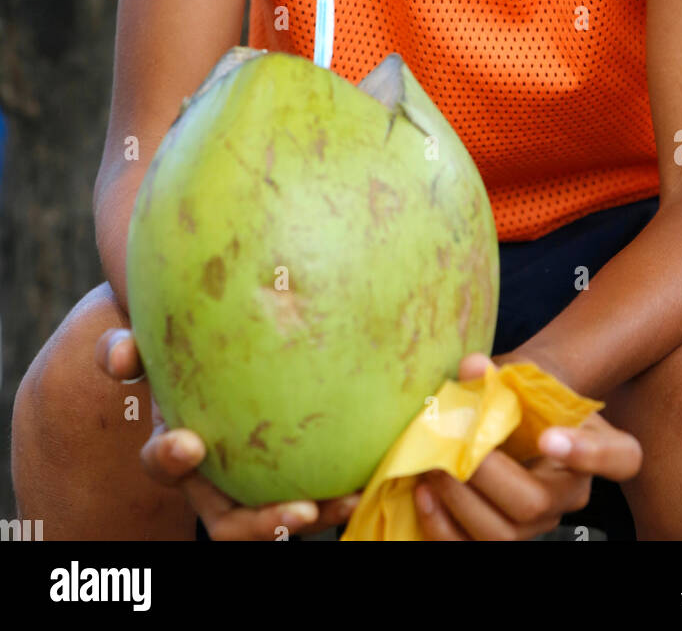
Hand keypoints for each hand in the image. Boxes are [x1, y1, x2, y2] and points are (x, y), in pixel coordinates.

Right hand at [95, 326, 361, 539]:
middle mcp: (215, 477)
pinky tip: (374, 465)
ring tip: (351, 499)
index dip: (169, 457)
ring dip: (318, 516)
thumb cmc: (185, 345)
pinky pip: (316, 493)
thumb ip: (127, 348)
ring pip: (279, 521)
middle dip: (265, 525)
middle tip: (301, 511)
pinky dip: (342, 488)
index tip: (189, 442)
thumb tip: (120, 353)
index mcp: (178, 445)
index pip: (165, 464)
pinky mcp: (293, 473)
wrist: (218, 347)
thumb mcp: (154, 343)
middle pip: (231, 525)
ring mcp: (254, 482)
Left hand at [413, 353, 641, 540]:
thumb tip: (472, 367)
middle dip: (487, 476)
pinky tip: (424, 493)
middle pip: (538, 503)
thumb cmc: (522, 393)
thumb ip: (499, 372)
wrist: (511, 415)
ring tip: (433, 467)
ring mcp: (539, 523)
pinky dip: (443, 526)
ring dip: (460, 502)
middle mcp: (571, 494)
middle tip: (453, 447)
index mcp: (598, 446)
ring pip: (504, 535)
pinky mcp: (504, 536)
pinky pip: (473, 550)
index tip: (549, 437)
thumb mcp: (519, 375)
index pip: (619, 458)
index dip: (589, 454)